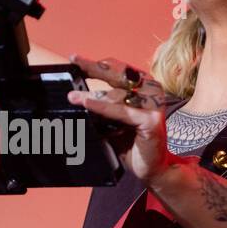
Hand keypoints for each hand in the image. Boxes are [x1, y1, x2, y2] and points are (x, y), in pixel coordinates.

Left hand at [66, 55, 174, 183]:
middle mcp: (151, 90)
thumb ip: (100, 108)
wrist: (152, 168)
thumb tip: (73, 97)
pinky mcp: (151, 120)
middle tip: (73, 63)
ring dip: (92, 96)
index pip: (117, 69)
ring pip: (117, 95)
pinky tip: (88, 104)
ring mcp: (153, 104)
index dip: (96, 63)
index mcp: (144, 86)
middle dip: (93, 68)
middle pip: (118, 75)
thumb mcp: (112, 120)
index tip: (74, 59)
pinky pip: (121, 111)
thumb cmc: (132, 143)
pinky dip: (103, 107)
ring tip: (73, 97)